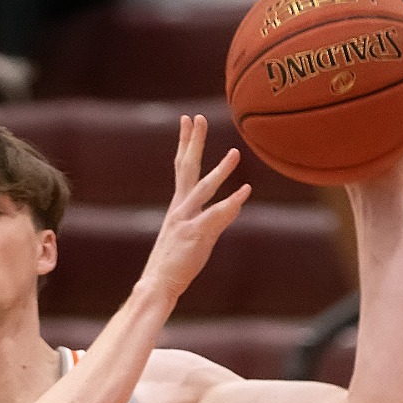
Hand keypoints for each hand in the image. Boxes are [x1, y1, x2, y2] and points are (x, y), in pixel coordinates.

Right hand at [136, 115, 249, 313]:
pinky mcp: (195, 236)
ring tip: (235, 153)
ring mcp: (186, 221)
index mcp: (178, 207)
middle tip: (198, 117)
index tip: (187, 121)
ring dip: (220, 170)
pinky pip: (217, 215)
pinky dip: (232, 203)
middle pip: (186, 168)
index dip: (185, 143)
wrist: (157, 285)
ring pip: (204, 189)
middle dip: (193, 142)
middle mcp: (179, 208)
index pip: (181, 168)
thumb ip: (212, 220)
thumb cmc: (174, 265)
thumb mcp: (194, 237)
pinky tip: (245, 192)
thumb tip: (231, 208)